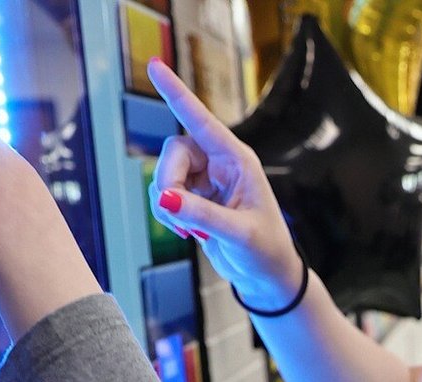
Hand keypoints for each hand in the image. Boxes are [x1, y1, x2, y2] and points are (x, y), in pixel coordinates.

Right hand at [146, 60, 303, 309]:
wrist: (266, 276)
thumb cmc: (264, 251)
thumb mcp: (237, 233)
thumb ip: (201, 215)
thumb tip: (164, 199)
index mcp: (238, 159)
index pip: (201, 119)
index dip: (176, 92)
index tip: (154, 65)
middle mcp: (220, 163)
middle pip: (174, 151)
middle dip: (168, 182)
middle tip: (175, 213)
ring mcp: (205, 180)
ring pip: (165, 175)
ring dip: (167, 204)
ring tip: (191, 231)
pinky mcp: (194, 198)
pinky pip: (165, 196)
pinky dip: (169, 214)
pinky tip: (189, 233)